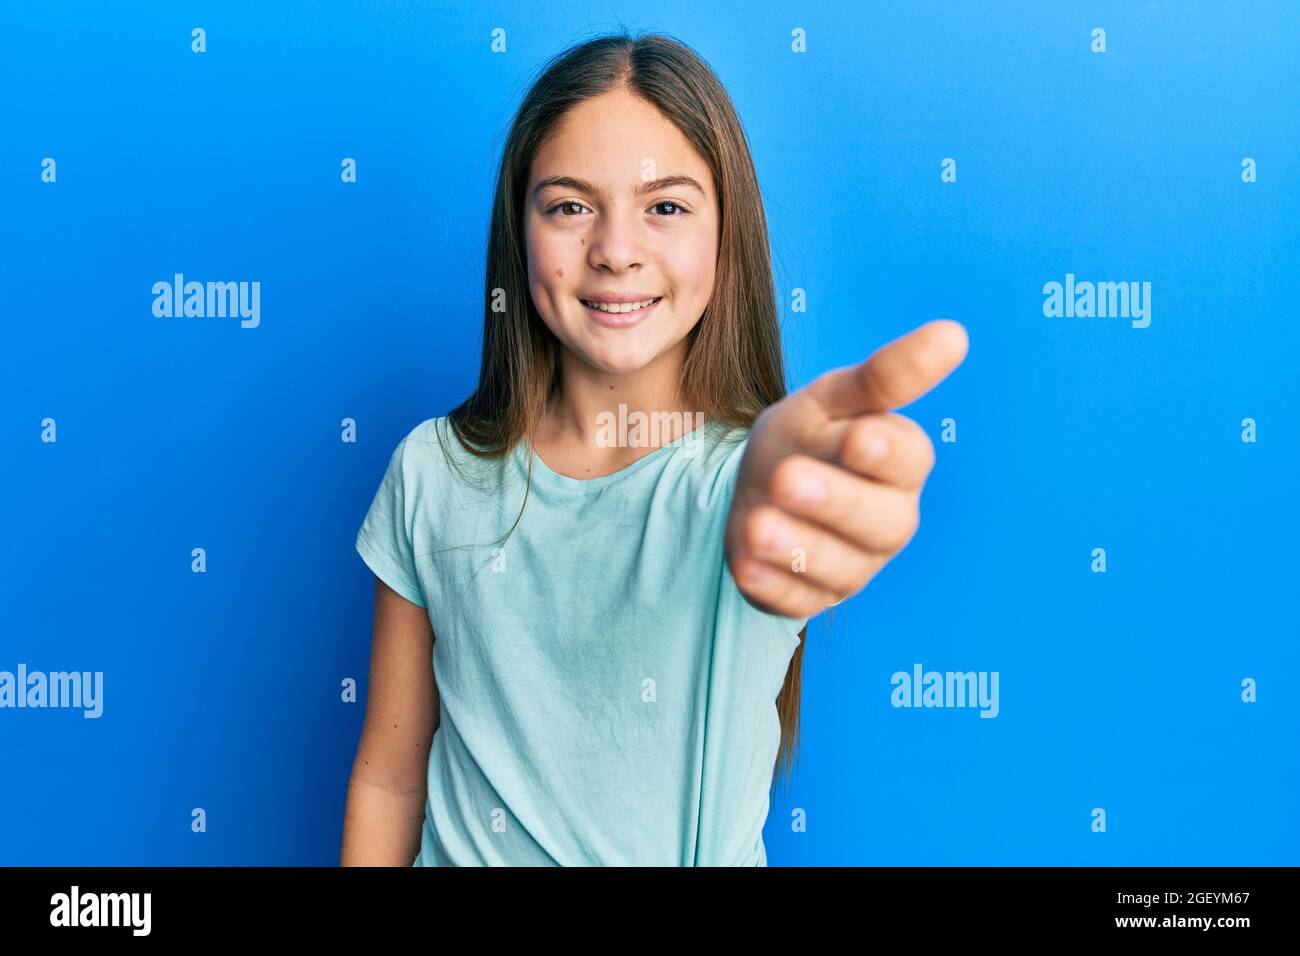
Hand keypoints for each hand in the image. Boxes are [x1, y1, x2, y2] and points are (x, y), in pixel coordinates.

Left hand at [724, 319, 968, 617]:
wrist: (759, 484)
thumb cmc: (808, 435)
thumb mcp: (833, 398)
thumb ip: (886, 376)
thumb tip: (952, 334)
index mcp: (900, 466)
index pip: (908, 462)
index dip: (885, 453)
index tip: (856, 437)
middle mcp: (887, 521)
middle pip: (878, 522)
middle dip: (833, 501)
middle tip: (789, 478)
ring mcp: (853, 565)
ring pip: (837, 567)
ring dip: (796, 547)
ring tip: (755, 525)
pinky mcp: (812, 597)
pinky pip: (796, 600)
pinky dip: (771, 585)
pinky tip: (745, 566)